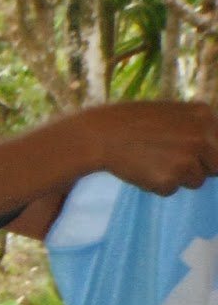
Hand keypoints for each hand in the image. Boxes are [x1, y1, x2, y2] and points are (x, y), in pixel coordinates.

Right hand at [88, 101, 217, 195]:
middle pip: (216, 166)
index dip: (209, 155)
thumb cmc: (132, 122)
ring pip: (195, 181)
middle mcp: (201, 137)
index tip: (198, 159)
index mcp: (204, 115)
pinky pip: (171, 190)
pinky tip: (141, 168)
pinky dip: (156, 184)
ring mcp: (187, 159)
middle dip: (199, 168)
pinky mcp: (169, 180)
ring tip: (151, 160)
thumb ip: (195, 127)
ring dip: (176, 177)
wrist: (99, 134)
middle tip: (171, 160)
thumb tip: (213, 152)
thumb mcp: (171, 114)